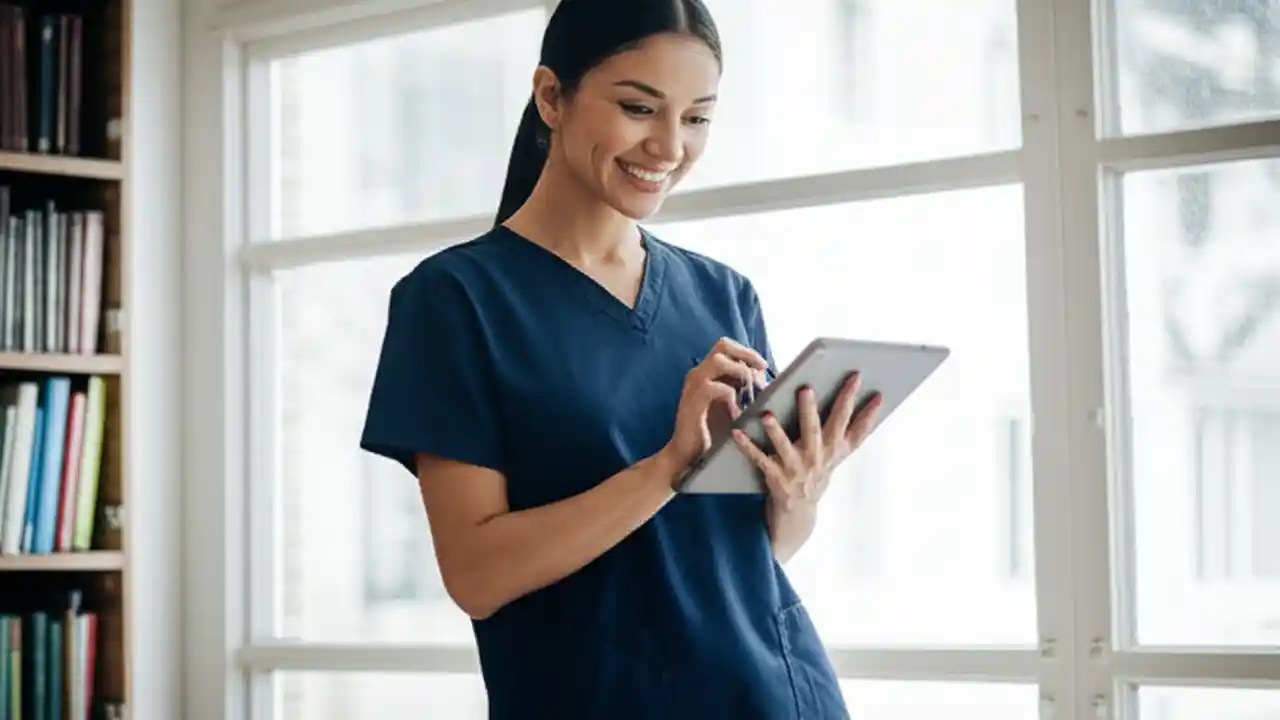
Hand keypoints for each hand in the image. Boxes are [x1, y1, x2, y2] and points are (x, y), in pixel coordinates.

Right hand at [659, 337, 769, 471]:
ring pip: (718, 361)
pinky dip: (730, 397)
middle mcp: (698, 374)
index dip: (747, 351)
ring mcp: (693, 386)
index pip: (727, 346)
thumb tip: (761, 373)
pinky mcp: (692, 401)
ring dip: (739, 372)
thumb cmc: (711, 430)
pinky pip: (714, 388)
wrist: (688, 453)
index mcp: (707, 372)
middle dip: (746, 355)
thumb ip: (742, 387)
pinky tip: (737, 413)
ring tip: (750, 390)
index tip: (763, 365)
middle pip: (722, 346)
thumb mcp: (731, 403)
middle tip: (760, 369)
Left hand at [731, 371, 882, 511]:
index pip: (850, 424)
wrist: (798, 513)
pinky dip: (747, 447)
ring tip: (766, 414)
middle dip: (810, 410)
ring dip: (775, 431)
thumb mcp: (840, 454)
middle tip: (805, 389)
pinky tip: (737, 433)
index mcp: (833, 450)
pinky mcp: (775, 478)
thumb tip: (879, 400)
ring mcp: (795, 470)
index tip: (858, 378)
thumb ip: (856, 430)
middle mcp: (816, 458)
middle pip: (816, 430)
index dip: (857, 403)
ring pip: (785, 447)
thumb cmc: (818, 474)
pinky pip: (759, 460)